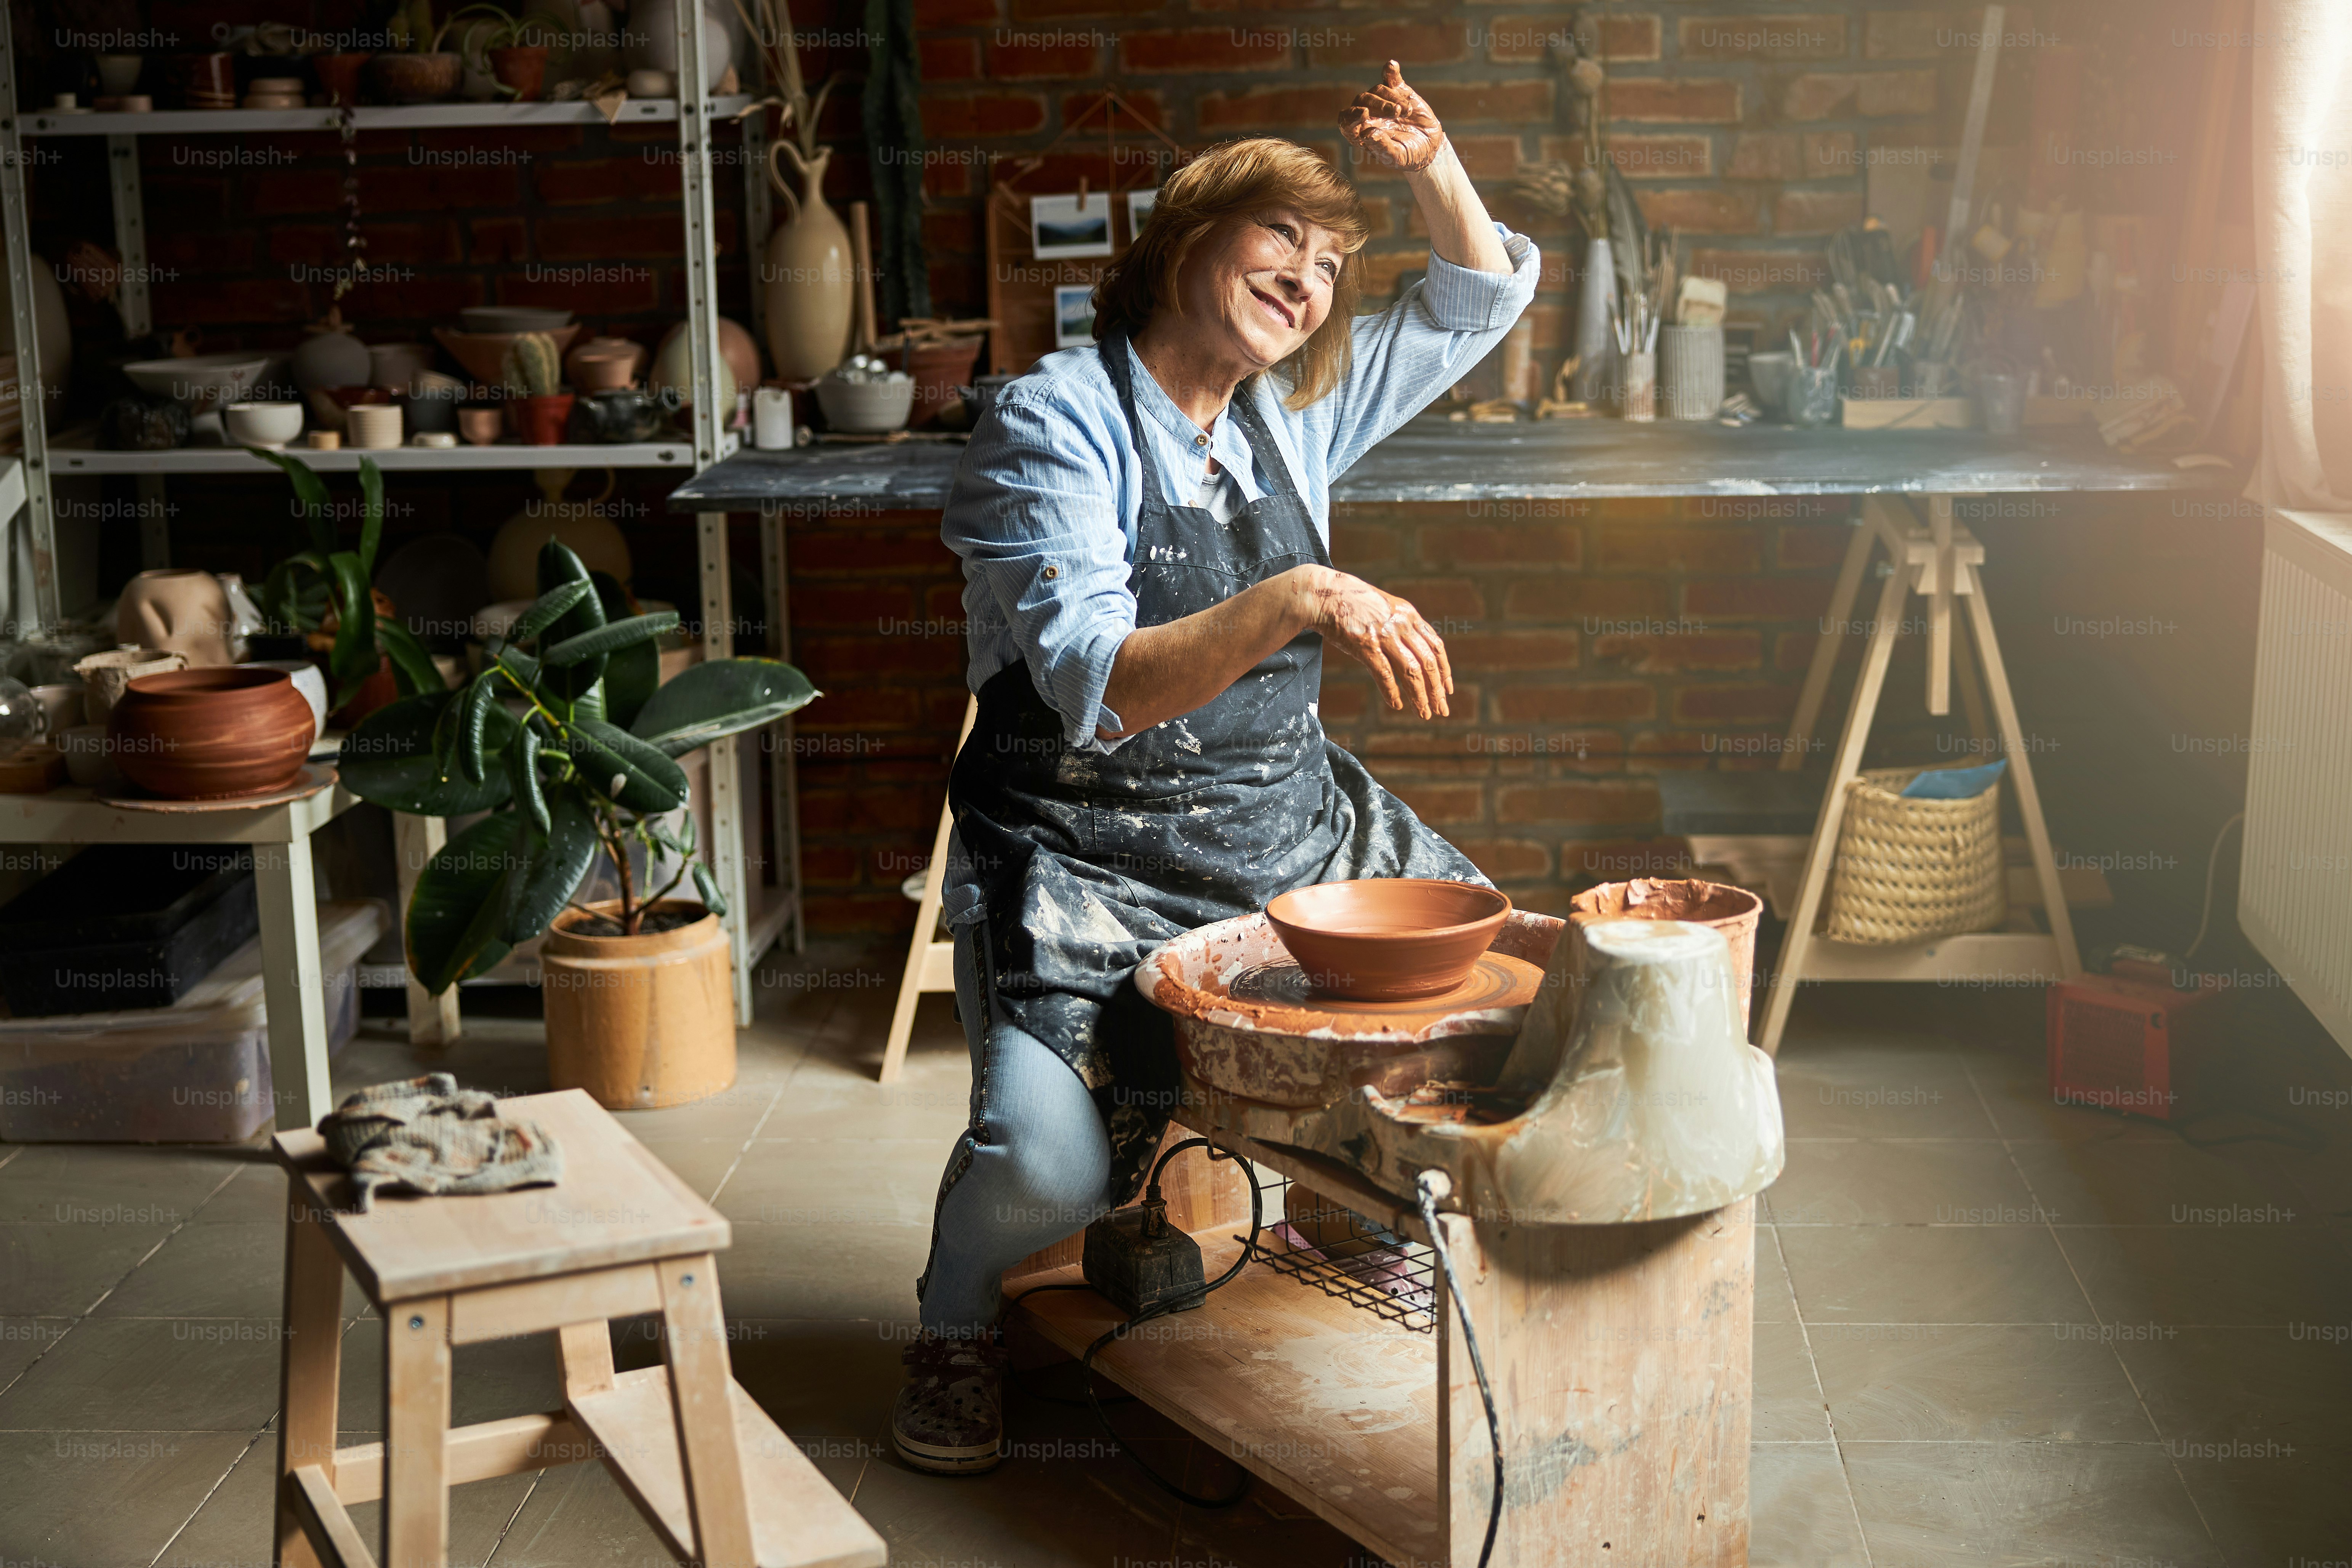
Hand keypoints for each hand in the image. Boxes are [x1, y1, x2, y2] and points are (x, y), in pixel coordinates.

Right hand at [1294, 565, 1454, 719]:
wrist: (1325, 593)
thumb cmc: (1353, 602)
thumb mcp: (1386, 607)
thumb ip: (1403, 625)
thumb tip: (1415, 649)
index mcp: (1409, 615)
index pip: (1436, 647)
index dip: (1444, 671)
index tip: (1447, 690)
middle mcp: (1401, 625)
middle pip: (1428, 662)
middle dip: (1436, 690)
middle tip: (1441, 709)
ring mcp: (1384, 635)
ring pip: (1411, 671)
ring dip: (1420, 696)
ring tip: (1424, 713)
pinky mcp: (1365, 645)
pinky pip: (1384, 674)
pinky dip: (1392, 692)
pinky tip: (1396, 705)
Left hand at [1338, 61, 1446, 173]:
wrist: (1429, 146)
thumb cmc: (1408, 156)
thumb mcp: (1397, 157)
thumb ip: (1381, 147)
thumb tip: (1367, 133)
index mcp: (1361, 132)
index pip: (1346, 120)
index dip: (1351, 115)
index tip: (1364, 114)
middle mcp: (1368, 114)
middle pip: (1362, 100)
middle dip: (1379, 105)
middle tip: (1396, 113)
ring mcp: (1383, 101)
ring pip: (1378, 90)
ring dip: (1393, 98)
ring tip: (1407, 112)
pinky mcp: (1399, 90)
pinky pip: (1390, 78)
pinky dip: (1391, 71)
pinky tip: (1391, 66)